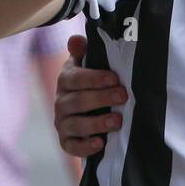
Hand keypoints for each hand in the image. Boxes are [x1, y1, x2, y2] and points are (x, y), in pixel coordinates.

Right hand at [55, 33, 126, 157]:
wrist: (87, 113)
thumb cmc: (92, 84)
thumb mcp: (88, 66)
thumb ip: (84, 52)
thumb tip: (76, 39)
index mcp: (67, 80)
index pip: (75, 78)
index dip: (94, 78)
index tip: (115, 78)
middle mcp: (61, 102)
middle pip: (77, 101)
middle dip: (101, 99)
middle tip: (123, 97)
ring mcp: (62, 123)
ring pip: (75, 124)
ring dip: (97, 123)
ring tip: (117, 120)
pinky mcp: (66, 141)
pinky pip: (72, 146)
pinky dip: (85, 146)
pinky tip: (100, 143)